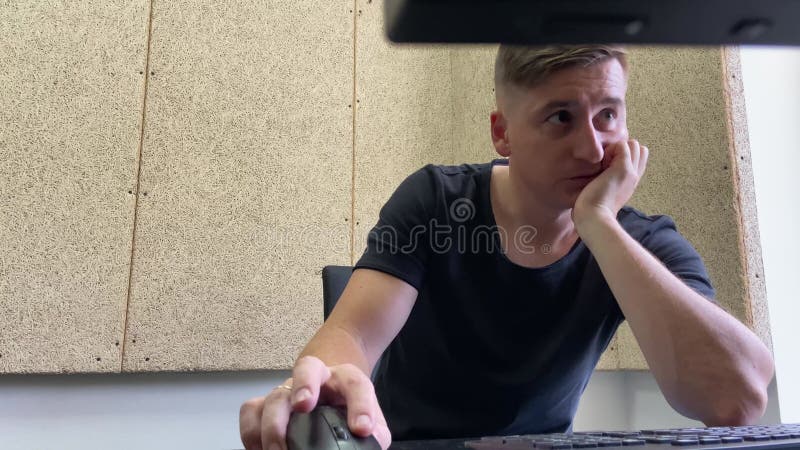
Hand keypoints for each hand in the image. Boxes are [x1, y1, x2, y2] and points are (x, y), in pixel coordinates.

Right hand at [239, 356, 391, 449]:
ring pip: (276, 394)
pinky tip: (260, 449)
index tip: (361, 428)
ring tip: (278, 449)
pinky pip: (251, 410)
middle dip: (304, 387)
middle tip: (304, 408)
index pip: (356, 383)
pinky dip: (252, 432)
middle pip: (307, 369)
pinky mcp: (267, 403)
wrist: (330, 389)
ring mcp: (289, 389)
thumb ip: (374, 430)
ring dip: (274, 422)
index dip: (360, 405)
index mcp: (346, 378)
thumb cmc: (348, 406)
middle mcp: (316, 377)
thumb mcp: (369, 416)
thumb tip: (372, 443)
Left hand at [572, 139, 647, 228]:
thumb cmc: (592, 210)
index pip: (638, 159)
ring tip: (604, 164)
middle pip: (639, 149)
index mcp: (630, 182)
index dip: (624, 156)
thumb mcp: (602, 194)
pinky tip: (602, 164)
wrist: (594, 218)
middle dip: (622, 149)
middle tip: (606, 164)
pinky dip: (611, 149)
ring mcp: (631, 172)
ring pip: (634, 144)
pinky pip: (623, 145)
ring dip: (617, 148)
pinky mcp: (624, 168)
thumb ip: (605, 184)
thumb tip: (596, 178)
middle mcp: (634, 176)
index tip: (607, 167)